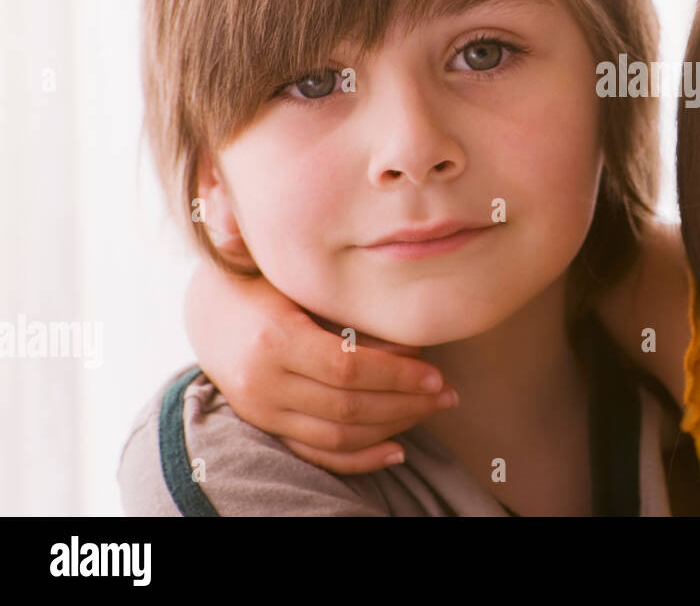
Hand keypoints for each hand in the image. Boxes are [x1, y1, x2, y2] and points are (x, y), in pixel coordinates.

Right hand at [185, 263, 454, 473]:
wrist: (208, 307)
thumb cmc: (268, 282)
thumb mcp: (302, 285)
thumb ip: (347, 311)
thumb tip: (410, 346)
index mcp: (275, 339)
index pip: (348, 369)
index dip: (397, 376)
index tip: (436, 375)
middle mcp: (264, 382)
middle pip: (348, 407)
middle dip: (406, 404)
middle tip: (449, 395)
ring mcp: (262, 410)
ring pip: (337, 435)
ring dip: (392, 428)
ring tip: (432, 412)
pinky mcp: (264, 425)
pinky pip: (316, 454)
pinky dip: (359, 459)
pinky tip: (397, 450)